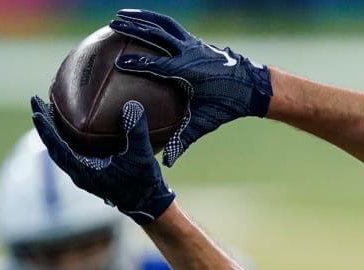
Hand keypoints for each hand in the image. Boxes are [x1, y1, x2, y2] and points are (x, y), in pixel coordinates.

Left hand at [31, 97, 175, 223]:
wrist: (148, 206)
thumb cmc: (143, 183)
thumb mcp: (141, 156)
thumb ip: (136, 131)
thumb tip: (131, 105)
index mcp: (83, 170)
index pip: (56, 144)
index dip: (45, 125)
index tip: (36, 105)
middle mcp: (79, 173)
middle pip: (53, 147)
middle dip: (45, 125)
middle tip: (38, 103)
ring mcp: (84, 176)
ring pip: (61, 152)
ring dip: (55, 133)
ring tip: (51, 114)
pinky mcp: (92, 176)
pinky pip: (71, 155)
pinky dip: (67, 141)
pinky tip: (73, 132)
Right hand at [109, 8, 271, 166]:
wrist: (252, 86)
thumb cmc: (226, 105)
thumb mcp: (205, 122)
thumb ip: (184, 139)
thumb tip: (167, 161)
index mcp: (189, 72)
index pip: (158, 66)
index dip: (137, 63)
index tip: (118, 63)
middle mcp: (190, 53)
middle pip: (158, 36)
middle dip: (134, 29)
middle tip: (111, 25)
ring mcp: (193, 44)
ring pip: (164, 25)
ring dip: (143, 18)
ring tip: (122, 14)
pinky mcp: (196, 41)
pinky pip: (172, 27)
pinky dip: (156, 21)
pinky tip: (144, 21)